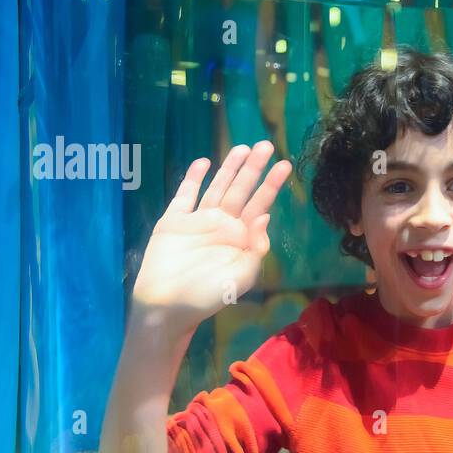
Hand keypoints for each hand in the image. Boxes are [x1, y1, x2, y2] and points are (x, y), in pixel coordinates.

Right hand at [131, 142, 290, 332]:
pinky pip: (185, 195)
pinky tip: (203, 163)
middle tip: (266, 145)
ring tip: (243, 147)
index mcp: (240, 239)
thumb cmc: (207, 297)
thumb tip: (265, 217)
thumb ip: (256, 250)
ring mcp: (198, 221)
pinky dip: (193, 179)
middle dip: (253, 169)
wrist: (167, 307)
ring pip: (217, 188)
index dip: (271, 185)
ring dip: (229, 168)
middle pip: (241, 190)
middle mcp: (222, 226)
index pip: (260, 205)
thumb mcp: (242, 278)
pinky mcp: (173, 222)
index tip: (284, 165)